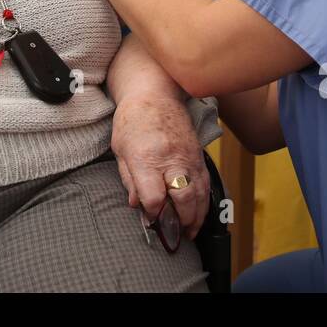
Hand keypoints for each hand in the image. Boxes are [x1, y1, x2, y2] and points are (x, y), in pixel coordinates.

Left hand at [110, 95, 208, 240]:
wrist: (155, 92)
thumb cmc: (132, 120)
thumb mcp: (121, 151)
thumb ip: (129, 180)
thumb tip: (138, 206)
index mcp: (146, 158)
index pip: (154, 197)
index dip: (153, 214)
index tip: (151, 219)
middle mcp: (171, 158)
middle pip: (183, 199)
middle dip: (181, 221)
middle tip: (175, 234)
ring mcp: (188, 156)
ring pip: (200, 194)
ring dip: (196, 217)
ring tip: (189, 231)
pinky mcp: (198, 154)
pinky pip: (206, 183)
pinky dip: (204, 201)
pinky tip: (199, 212)